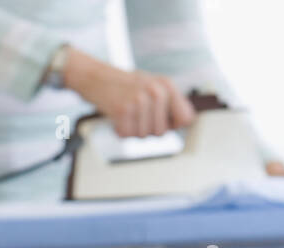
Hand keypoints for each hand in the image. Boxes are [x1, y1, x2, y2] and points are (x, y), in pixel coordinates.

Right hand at [62, 48, 195, 137]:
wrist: (96, 76)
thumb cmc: (125, 86)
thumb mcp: (152, 86)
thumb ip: (171, 102)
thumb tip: (187, 120)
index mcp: (166, 84)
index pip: (185, 117)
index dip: (174, 124)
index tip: (165, 120)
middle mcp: (155, 91)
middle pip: (162, 132)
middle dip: (149, 129)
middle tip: (138, 114)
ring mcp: (139, 101)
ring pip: (145, 136)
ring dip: (134, 130)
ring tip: (128, 114)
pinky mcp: (123, 110)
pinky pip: (128, 135)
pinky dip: (121, 130)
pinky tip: (118, 117)